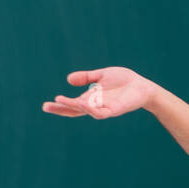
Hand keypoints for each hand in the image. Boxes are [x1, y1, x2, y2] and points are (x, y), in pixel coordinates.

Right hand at [41, 66, 156, 118]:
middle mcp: (96, 105)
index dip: (60, 105)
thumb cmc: (124, 81)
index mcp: (91, 98)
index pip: (72, 104)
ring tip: (61, 100)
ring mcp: (105, 108)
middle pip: (75, 110)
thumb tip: (68, 80)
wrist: (142, 86)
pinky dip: (91, 109)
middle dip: (61, 109)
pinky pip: (101, 112)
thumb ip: (86, 77)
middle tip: (46, 106)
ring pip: (86, 111)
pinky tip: (82, 102)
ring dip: (73, 106)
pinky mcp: (115, 110)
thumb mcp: (101, 76)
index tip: (46, 105)